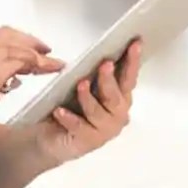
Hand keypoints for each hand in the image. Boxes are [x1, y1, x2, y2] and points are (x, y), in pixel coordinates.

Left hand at [32, 39, 141, 166]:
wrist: (51, 138)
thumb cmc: (71, 108)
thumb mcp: (83, 87)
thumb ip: (92, 75)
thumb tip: (97, 55)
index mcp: (119, 98)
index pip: (128, 78)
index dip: (133, 61)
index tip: (135, 44)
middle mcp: (117, 115)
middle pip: (116, 96)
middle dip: (110, 79)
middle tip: (105, 64)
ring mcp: (104, 131)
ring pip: (98, 112)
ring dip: (88, 97)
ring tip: (80, 85)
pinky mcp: (88, 142)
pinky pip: (79, 128)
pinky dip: (69, 118)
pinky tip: (59, 111)